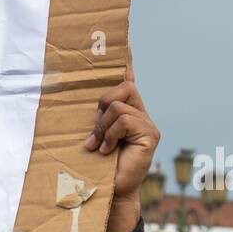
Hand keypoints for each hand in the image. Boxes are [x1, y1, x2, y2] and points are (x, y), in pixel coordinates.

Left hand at [84, 60, 160, 231]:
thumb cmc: (94, 166)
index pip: (126, 80)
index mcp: (125, 112)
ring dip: (103, 126)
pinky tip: (108, 151)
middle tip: (95, 131)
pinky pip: (125, 119)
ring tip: (100, 146)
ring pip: (119, 104)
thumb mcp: (91, 135)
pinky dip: (110, 134)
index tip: (122, 38)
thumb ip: (93, 118)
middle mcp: (139, 114)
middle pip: (122, 86)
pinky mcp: (150, 134)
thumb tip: (82, 100)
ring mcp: (147, 124)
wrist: (106, 193)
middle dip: (102, 105)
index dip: (125, 60)